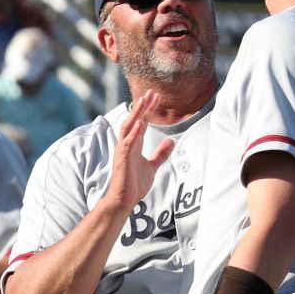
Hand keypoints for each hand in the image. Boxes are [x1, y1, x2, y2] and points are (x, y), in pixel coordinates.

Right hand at [102, 90, 174, 214]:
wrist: (124, 201)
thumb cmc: (134, 184)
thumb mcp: (152, 166)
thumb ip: (160, 154)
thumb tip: (171, 141)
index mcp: (134, 145)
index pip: (142, 122)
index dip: (148, 109)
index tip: (156, 97)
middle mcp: (127, 144)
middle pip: (135, 120)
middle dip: (142, 106)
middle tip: (151, 92)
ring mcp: (123, 150)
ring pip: (129, 127)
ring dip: (137, 114)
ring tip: (143, 100)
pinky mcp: (123, 159)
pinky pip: (128, 142)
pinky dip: (134, 131)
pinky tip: (141, 121)